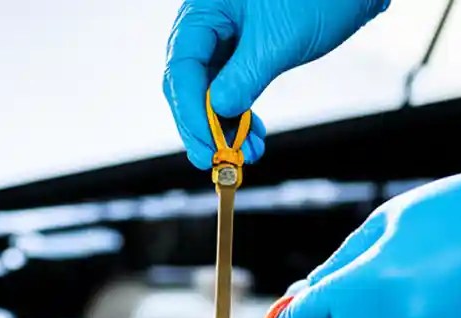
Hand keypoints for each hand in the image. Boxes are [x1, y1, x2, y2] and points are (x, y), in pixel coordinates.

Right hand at [163, 0, 390, 168]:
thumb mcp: (278, 41)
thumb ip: (244, 76)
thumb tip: (217, 111)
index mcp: (205, 8)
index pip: (183, 65)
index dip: (190, 109)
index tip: (206, 143)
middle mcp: (208, 22)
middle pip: (187, 82)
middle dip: (201, 124)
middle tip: (213, 159)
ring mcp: (224, 38)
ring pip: (208, 91)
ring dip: (222, 127)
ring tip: (243, 154)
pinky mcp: (242, 52)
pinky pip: (230, 89)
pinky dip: (238, 115)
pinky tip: (251, 137)